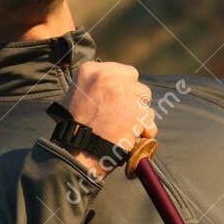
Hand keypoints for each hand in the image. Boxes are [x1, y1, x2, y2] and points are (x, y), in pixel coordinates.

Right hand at [67, 60, 157, 176]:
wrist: (75, 153)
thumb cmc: (74, 129)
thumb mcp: (77, 96)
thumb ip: (99, 87)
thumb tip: (121, 85)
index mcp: (90, 70)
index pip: (125, 72)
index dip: (126, 89)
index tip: (120, 101)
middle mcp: (106, 77)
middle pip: (137, 84)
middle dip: (134, 100)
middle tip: (123, 115)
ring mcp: (122, 93)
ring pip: (144, 101)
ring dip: (140, 116)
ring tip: (125, 129)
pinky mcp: (134, 111)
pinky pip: (149, 119)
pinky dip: (145, 131)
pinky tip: (131, 138)